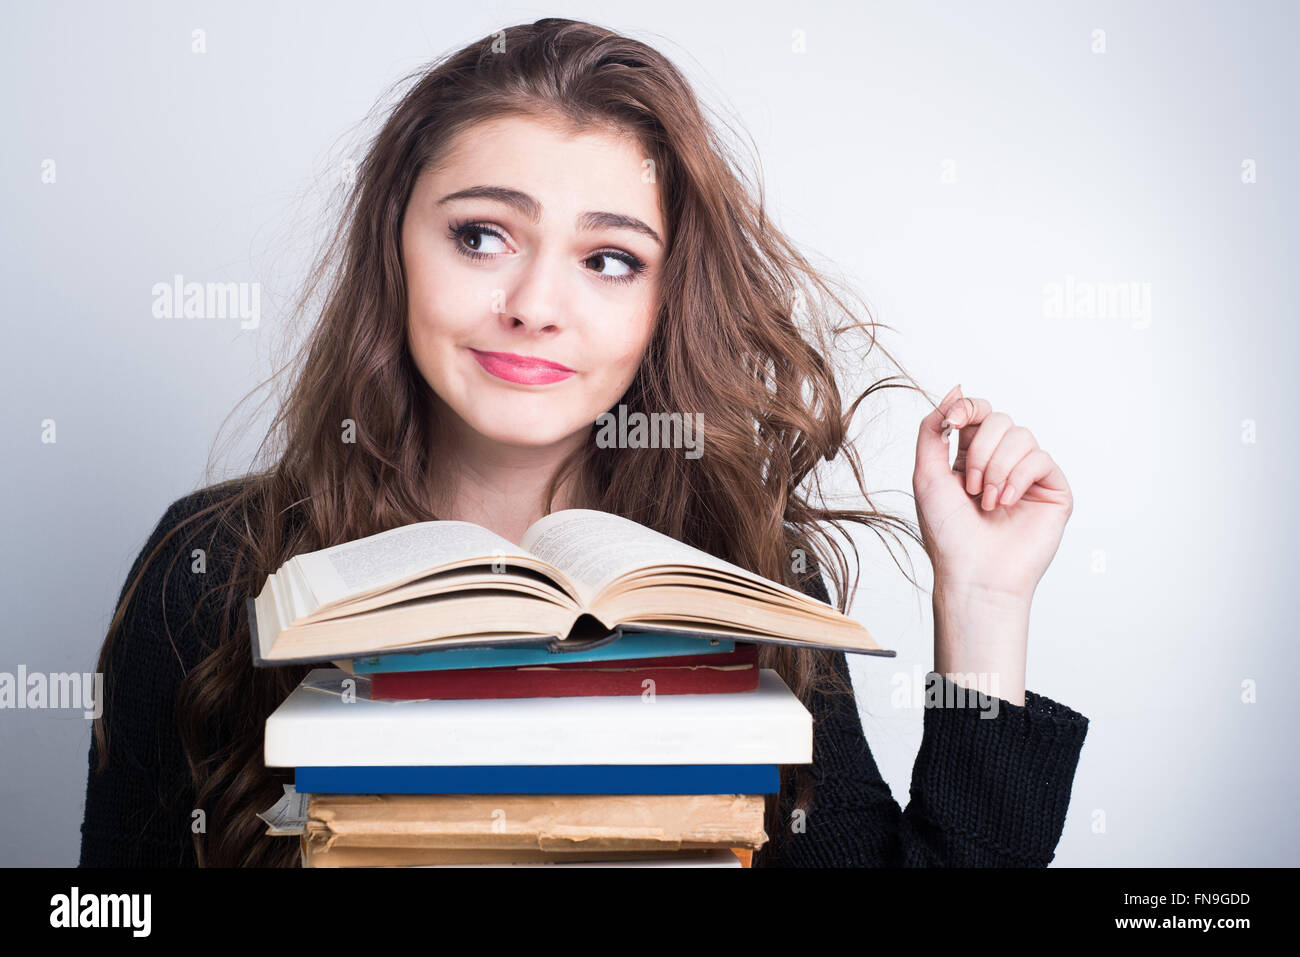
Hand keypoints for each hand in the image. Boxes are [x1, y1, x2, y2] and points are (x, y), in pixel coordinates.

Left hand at [912, 384, 1073, 605]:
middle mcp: (1001, 462)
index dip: (969, 409)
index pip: (979, 412)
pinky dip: (1018, 477)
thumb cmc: (948, 533)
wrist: (974, 574)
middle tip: (970, 487)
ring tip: (988, 502)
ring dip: (997, 468)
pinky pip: (1041, 458)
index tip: (954, 423)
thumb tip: (955, 389)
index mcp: (970, 457)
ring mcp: (1028, 475)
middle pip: (1000, 419)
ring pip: (1021, 436)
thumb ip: (933, 430)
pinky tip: (1007, 503)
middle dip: (980, 450)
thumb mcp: (925, 474)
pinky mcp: (1053, 489)